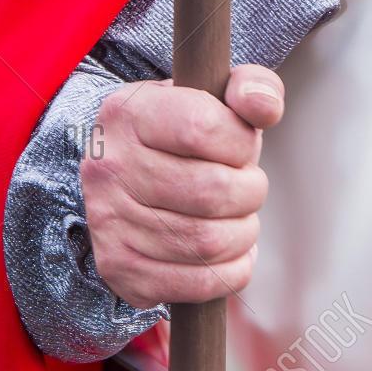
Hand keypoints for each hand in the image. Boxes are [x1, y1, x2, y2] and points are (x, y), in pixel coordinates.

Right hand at [79, 64, 283, 306]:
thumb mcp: (216, 93)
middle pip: (211, 192)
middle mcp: (107, 166)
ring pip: (207, 242)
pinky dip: (230, 272)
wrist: (131, 174)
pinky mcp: (118, 267)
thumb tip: (264, 107)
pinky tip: (231, 253)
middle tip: (248, 187)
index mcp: (129, 112)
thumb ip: (253, 86)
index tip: (241, 147)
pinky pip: (194, 284)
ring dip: (244, 234)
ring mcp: (107, 220)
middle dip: (250, 192)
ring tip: (241, 218)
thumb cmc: (186, 132)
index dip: (241, 143)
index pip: (203, 128)